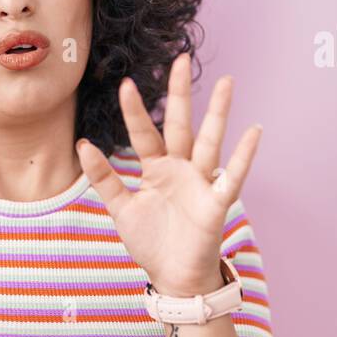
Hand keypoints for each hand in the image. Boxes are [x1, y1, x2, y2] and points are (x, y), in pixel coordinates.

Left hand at [76, 52, 262, 296]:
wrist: (173, 278)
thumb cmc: (152, 242)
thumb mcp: (121, 208)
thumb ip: (104, 178)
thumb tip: (83, 144)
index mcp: (157, 169)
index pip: (145, 133)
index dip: (136, 111)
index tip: (127, 84)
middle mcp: (181, 169)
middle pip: (180, 124)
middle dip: (180, 94)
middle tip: (182, 58)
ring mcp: (200, 183)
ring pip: (209, 141)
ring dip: (218, 113)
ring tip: (228, 82)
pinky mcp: (216, 203)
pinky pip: (231, 177)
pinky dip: (243, 156)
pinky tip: (253, 131)